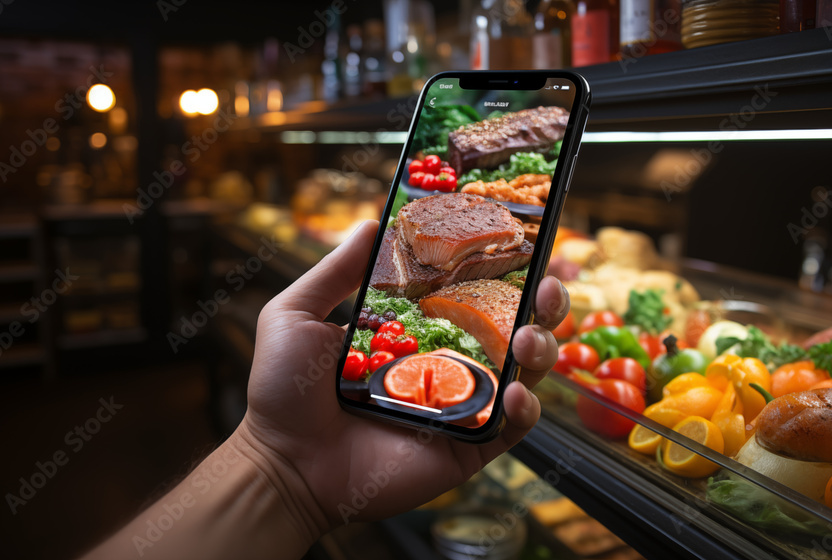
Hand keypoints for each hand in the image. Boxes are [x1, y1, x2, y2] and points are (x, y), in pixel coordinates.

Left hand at [236, 219, 569, 544]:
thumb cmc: (285, 391)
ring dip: (542, 347)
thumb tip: (371, 221)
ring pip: (525, 373)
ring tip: (529, 334)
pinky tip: (516, 392)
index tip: (527, 239)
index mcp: (418, 330)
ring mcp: (461, 406)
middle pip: (514, 327)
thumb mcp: (299, 315)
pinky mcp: (467, 448)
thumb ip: (336, 270)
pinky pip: (512, 429)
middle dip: (544, 302)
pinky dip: (526, 410)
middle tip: (548, 282)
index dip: (506, 267)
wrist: (283, 462)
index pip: (473, 292)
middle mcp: (447, 364)